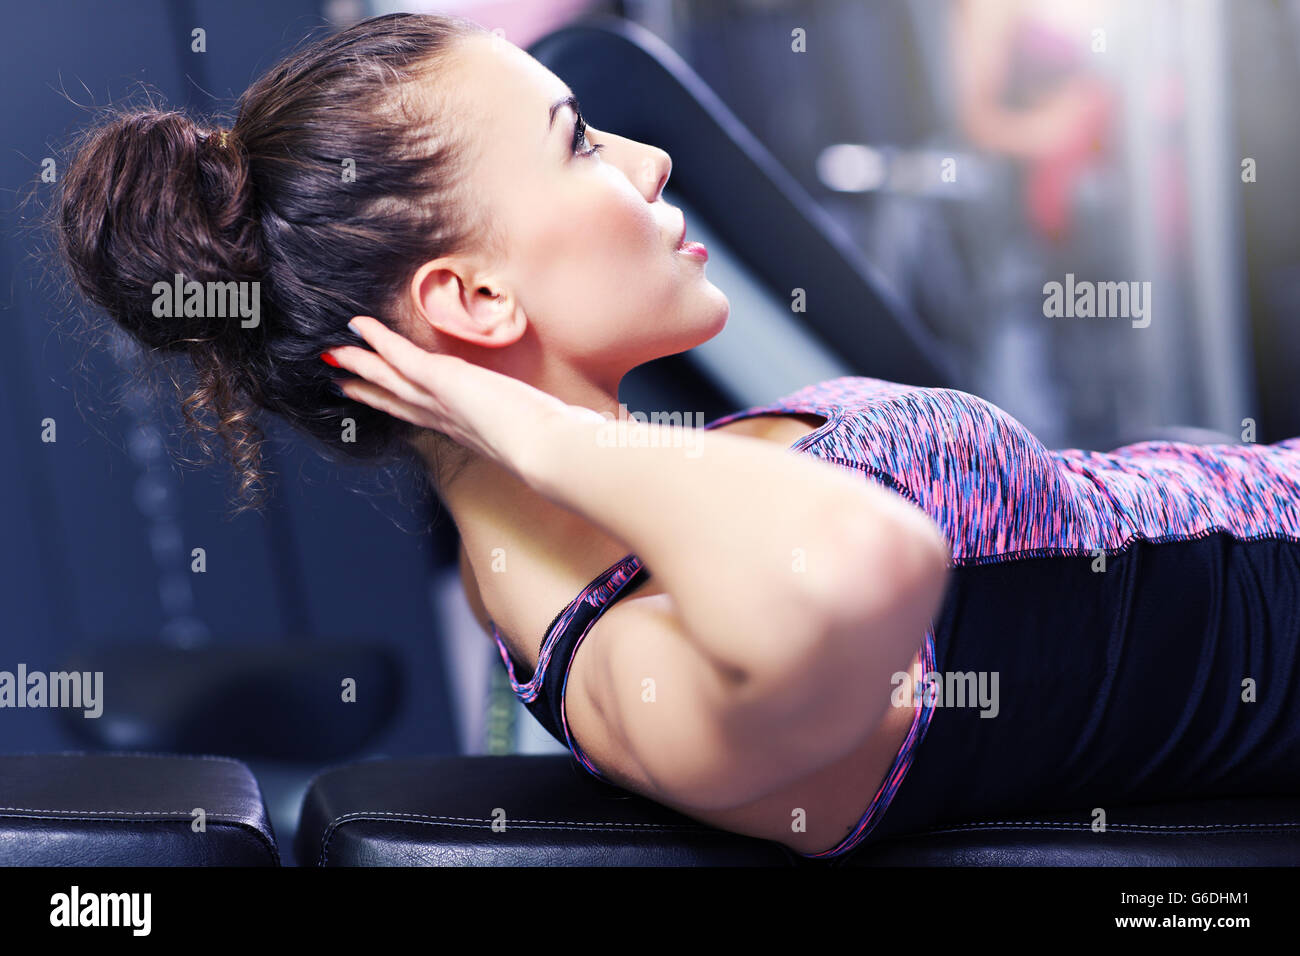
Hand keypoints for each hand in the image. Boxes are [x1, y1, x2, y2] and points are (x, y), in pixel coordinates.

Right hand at [325, 315, 599, 476]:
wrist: (555, 458)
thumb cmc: (563, 452)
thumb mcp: (556, 436)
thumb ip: (558, 428)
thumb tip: (586, 426)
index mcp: (475, 433)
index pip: (433, 418)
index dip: (405, 409)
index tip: (386, 401)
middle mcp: (454, 422)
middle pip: (402, 402)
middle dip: (372, 390)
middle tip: (341, 380)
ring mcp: (445, 401)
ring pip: (394, 380)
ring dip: (365, 365)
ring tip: (336, 355)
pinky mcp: (445, 382)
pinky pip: (402, 358)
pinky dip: (379, 341)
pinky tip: (359, 325)